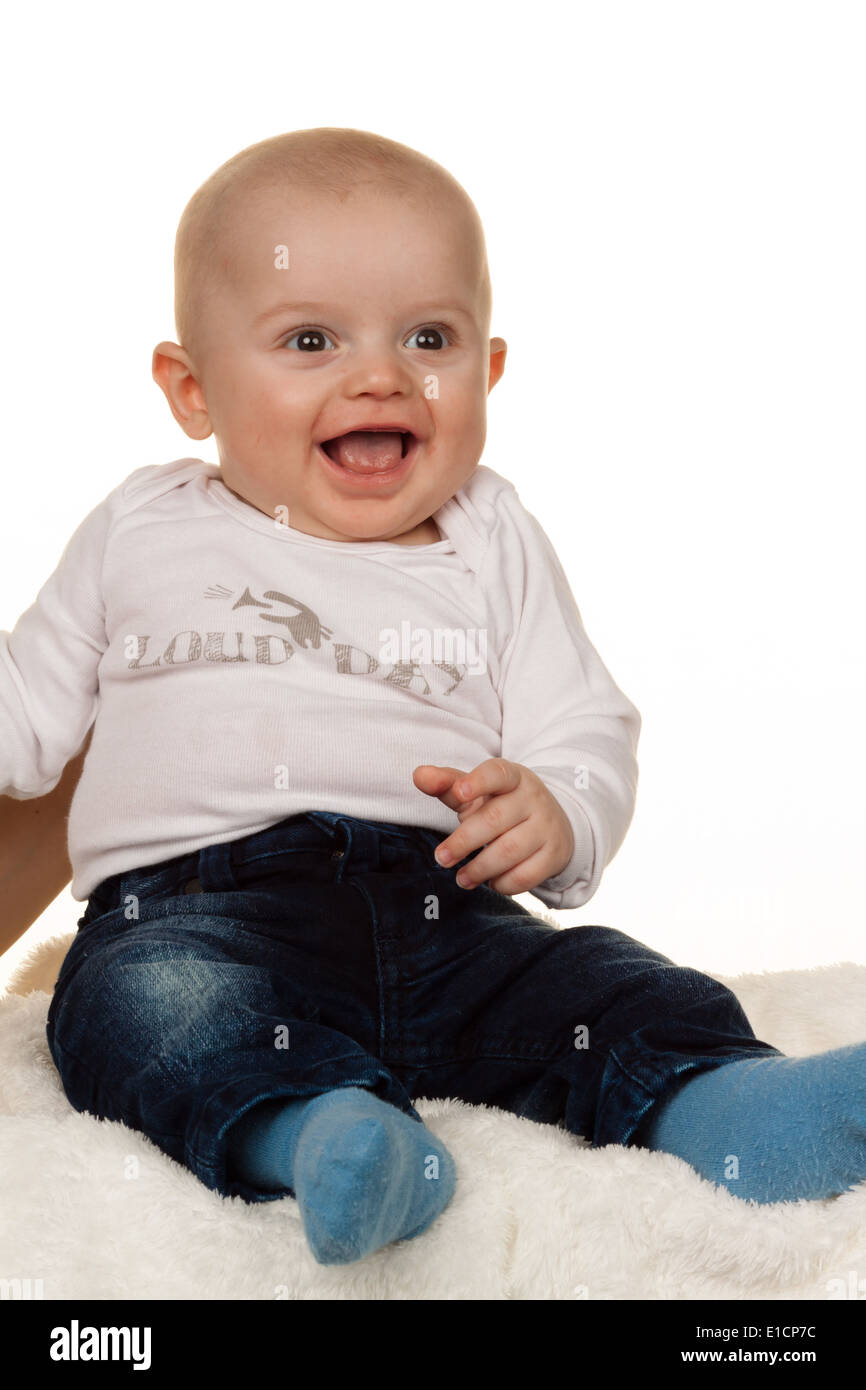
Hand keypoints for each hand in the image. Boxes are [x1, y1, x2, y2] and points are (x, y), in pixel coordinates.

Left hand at [412, 759, 573, 894]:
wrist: (553, 823)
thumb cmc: (503, 805)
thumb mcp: (477, 792)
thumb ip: (447, 784)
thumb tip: (419, 775)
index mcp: (513, 777)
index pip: (497, 773)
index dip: (478, 781)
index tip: (459, 792)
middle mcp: (533, 798)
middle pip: (495, 819)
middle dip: (463, 841)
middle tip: (441, 858)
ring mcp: (547, 827)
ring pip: (510, 850)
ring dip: (480, 868)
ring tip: (462, 879)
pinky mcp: (554, 855)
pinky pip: (526, 875)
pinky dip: (503, 883)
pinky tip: (491, 882)